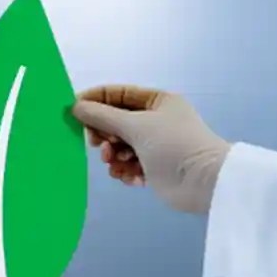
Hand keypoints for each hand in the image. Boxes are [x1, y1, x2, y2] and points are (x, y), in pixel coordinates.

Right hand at [71, 85, 230, 214]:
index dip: (95, 100)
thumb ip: (102, 116)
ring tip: (116, 164)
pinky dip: (125, 171)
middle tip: (98, 144)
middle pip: (116, 121)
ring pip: (120, 146)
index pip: (118, 94)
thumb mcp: (136, 125)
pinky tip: (130, 177)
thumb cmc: (173, 145)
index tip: (73, 110)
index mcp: (157, 101)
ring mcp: (155, 144)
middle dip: (105, 134)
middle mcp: (156, 120)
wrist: (203, 182)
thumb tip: (76, 106)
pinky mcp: (153, 167)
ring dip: (113, 156)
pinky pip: (128, 165)